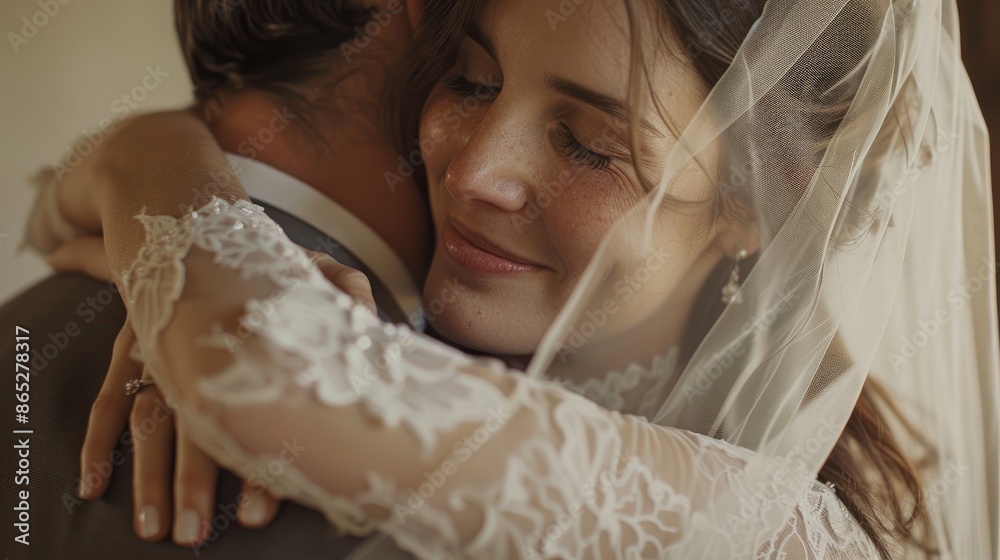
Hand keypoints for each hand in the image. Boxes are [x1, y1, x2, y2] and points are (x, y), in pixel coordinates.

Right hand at [57, 236, 376, 544]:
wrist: (205, 222)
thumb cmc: (275, 265)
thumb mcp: (320, 272)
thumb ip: (348, 295)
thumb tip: (374, 330)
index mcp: (248, 332)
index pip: (255, 409)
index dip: (256, 466)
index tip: (257, 515)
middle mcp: (200, 342)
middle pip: (195, 421)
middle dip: (195, 484)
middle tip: (195, 536)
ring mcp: (160, 343)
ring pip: (149, 417)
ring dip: (147, 476)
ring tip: (152, 529)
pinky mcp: (131, 343)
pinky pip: (109, 395)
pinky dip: (98, 441)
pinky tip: (93, 486)